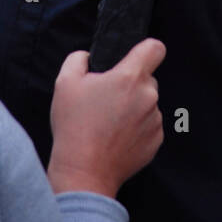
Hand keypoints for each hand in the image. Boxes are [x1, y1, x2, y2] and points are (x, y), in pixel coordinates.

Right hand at [47, 38, 165, 199]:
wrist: (84, 172)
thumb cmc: (74, 126)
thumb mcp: (65, 83)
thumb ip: (78, 59)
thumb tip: (88, 57)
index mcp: (130, 77)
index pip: (155, 48)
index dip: (145, 49)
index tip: (135, 57)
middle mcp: (148, 96)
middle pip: (147, 78)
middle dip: (131, 83)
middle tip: (107, 98)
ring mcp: (154, 120)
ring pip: (148, 103)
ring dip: (134, 107)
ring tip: (109, 123)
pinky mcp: (156, 142)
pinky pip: (149, 125)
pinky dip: (137, 128)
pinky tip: (116, 138)